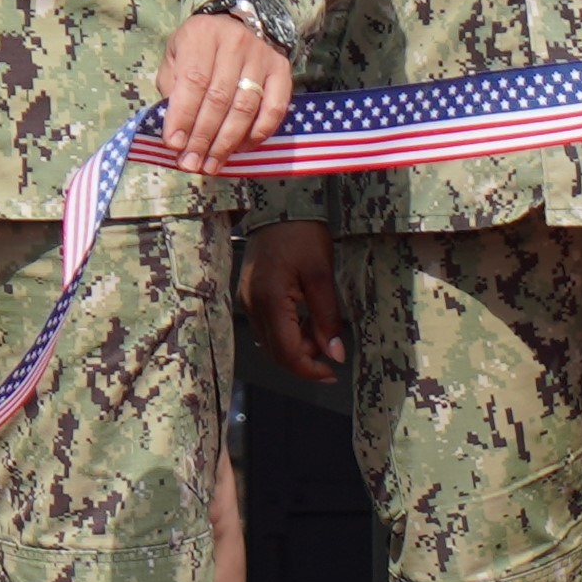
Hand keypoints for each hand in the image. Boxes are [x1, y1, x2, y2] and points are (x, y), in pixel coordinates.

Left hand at [154, 8, 296, 170]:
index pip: (193, 82)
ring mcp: (262, 56)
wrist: (239, 23)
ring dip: (227, 142)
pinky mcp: (282, 70)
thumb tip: (176, 129)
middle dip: (203, 137)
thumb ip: (172, 86)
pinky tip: (241, 149)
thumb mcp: (175, 56)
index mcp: (201, 35)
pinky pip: (274, 108)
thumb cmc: (199, 47)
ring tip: (212, 164)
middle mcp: (235, 42)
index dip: (183, 116)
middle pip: (219, 98)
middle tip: (192, 164)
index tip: (174, 144)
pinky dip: (258, 133)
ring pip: (245, 107)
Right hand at [238, 220, 346, 384]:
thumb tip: (334, 354)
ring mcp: (247, 301)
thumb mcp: (322, 276)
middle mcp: (252, 306)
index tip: (332, 373)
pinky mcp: (248, 296)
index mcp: (270, 301)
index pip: (287, 353)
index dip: (310, 369)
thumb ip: (327, 318)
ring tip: (321, 332)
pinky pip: (266, 327)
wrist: (278, 208)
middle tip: (331, 355)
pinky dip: (286, 333)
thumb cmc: (301, 235)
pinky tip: (304, 322)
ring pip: (270, 342)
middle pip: (275, 353)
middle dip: (304, 360)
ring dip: (296, 346)